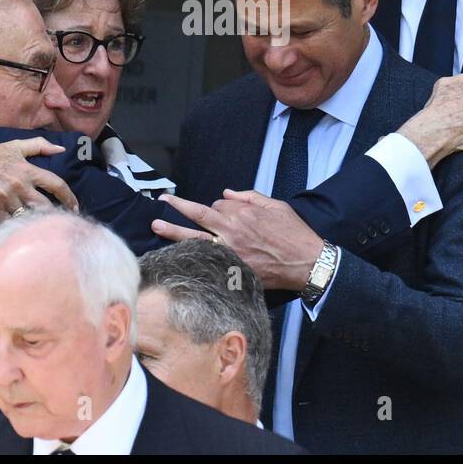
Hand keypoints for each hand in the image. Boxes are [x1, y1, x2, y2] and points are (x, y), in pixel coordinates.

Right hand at [0, 138, 78, 221]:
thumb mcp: (15, 146)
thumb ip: (39, 146)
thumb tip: (61, 149)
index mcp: (28, 170)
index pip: (56, 185)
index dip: (69, 197)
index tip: (75, 207)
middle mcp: (20, 185)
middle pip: (45, 206)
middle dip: (55, 215)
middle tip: (61, 222)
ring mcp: (6, 199)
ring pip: (29, 216)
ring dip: (37, 222)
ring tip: (45, 229)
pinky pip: (10, 223)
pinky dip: (18, 227)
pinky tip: (24, 231)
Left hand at [150, 189, 324, 289]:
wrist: (306, 263)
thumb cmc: (294, 233)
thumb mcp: (276, 206)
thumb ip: (249, 197)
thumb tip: (226, 194)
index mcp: (242, 213)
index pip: (217, 206)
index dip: (217, 208)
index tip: (222, 212)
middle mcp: (232, 230)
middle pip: (198, 215)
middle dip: (178, 207)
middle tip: (162, 201)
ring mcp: (229, 251)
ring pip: (194, 238)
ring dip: (172, 231)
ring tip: (156, 225)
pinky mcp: (232, 269)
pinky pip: (206, 260)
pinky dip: (191, 256)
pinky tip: (177, 254)